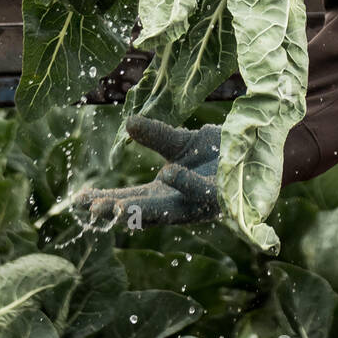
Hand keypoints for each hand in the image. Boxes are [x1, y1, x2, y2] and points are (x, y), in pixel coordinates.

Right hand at [70, 115, 221, 227]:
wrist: (257, 149)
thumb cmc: (217, 151)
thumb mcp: (181, 142)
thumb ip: (157, 136)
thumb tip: (127, 124)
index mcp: (165, 193)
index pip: (128, 202)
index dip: (105, 203)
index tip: (80, 201)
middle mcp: (180, 204)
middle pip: (143, 213)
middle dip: (117, 213)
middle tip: (91, 212)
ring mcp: (201, 204)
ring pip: (171, 210)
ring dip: (145, 209)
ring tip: (117, 206)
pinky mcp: (223, 197)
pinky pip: (203, 192)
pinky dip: (186, 183)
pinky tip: (168, 173)